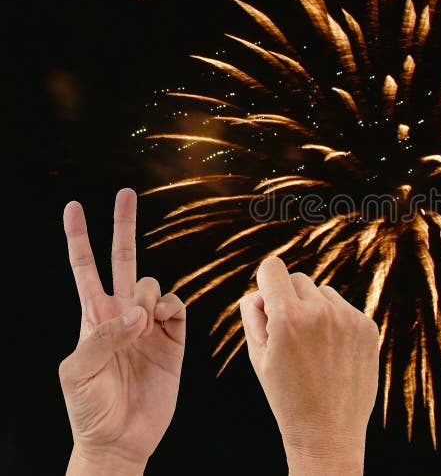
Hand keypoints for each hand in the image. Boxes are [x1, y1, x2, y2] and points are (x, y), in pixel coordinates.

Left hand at [59, 189, 185, 475]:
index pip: (84, 268)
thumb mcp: (78, 371)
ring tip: (140, 329)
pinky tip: (161, 324)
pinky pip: (177, 306)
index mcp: (93, 317)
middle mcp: (121, 314)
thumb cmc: (89, 408)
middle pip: (122, 259)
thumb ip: (103, 335)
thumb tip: (138, 312)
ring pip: (152, 284)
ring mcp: (148, 325)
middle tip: (125, 192)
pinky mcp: (173, 339)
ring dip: (146, 298)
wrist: (121, 439)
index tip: (74, 207)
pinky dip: (170, 309)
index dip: (78, 238)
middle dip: (122, 226)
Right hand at [239, 257, 378, 475]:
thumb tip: (261, 290)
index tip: (268, 296)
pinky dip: (336, 322)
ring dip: (315, 309)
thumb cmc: (286, 394)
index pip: (272, 268)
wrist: (327, 431)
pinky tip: (333, 352)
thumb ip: (253, 314)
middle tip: (288, 334)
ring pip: (323, 292)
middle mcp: (320, 312)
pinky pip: (345, 308)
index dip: (266, 280)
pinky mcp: (368, 327)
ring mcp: (348, 318)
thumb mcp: (258, 356)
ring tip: (313, 347)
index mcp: (287, 317)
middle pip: (298, 279)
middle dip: (289, 299)